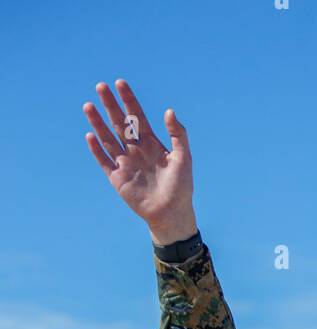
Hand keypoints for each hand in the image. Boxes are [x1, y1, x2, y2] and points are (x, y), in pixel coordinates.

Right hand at [83, 78, 196, 243]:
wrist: (172, 214)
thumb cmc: (181, 187)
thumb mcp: (183, 158)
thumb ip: (178, 134)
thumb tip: (169, 111)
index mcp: (151, 143)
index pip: (137, 116)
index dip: (129, 100)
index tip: (120, 83)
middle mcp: (136, 150)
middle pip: (120, 123)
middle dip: (110, 105)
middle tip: (101, 86)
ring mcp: (125, 163)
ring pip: (108, 138)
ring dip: (98, 123)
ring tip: (88, 106)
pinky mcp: (117, 179)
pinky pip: (104, 161)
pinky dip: (97, 150)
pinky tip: (91, 136)